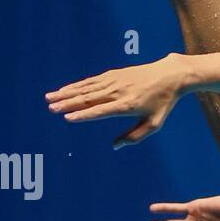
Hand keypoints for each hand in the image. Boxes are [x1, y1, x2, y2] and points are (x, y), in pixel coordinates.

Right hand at [46, 53, 187, 147]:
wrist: (169, 76)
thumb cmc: (163, 103)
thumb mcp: (154, 124)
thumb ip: (135, 137)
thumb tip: (115, 147)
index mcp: (126, 106)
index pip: (100, 111)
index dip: (84, 115)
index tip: (68, 118)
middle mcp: (117, 92)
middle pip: (88, 98)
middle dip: (68, 103)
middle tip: (50, 108)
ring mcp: (114, 81)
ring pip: (86, 88)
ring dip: (67, 93)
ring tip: (50, 98)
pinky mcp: (113, 74)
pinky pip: (91, 81)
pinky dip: (77, 85)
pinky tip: (65, 89)